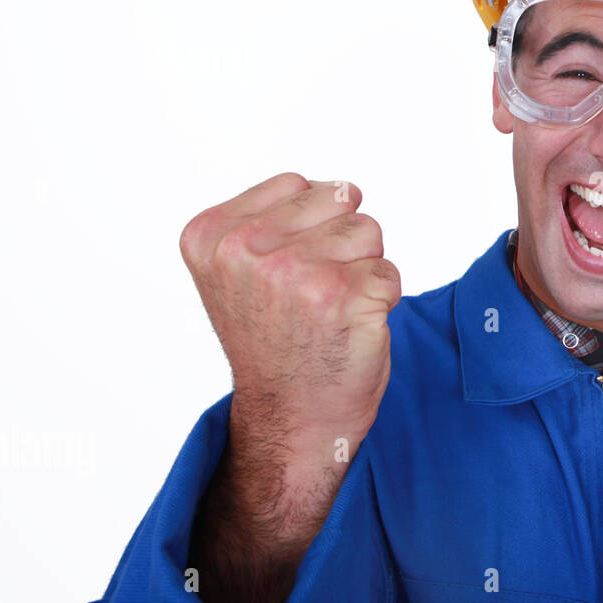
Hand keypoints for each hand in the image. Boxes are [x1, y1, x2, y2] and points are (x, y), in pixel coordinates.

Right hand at [179, 173, 401, 466]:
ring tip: (331, 310)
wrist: (292, 417)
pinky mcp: (345, 297)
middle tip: (314, 294)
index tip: (285, 275)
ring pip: (369, 231)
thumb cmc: (276, 340)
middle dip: (340, 241)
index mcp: (212, 235)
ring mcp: (295, 273)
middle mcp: (246, 251)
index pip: (300, 185)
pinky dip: (382, 297)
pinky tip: (350, 327)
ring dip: (362, 269)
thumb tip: (342, 189)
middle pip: (339, 199)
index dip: (309, 227)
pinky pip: (390, 271)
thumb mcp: (239, 269)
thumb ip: (270, 218)